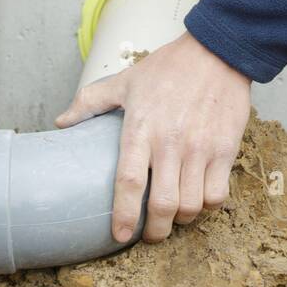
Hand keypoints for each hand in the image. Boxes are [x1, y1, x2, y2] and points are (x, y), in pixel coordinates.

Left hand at [53, 30, 251, 243]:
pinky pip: (217, 195)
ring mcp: (200, 147)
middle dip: (156, 231)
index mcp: (141, 127)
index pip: (129, 182)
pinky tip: (199, 197)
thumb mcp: (125, 81)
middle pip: (163, 205)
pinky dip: (206, 205)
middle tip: (151, 233)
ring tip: (176, 215)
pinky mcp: (225, 149)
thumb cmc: (169, 67)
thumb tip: (61, 122)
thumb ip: (90, 101)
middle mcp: (171, 142)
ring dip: (182, 218)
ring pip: (191, 206)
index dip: (124, 215)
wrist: (217, 51)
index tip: (119, 235)